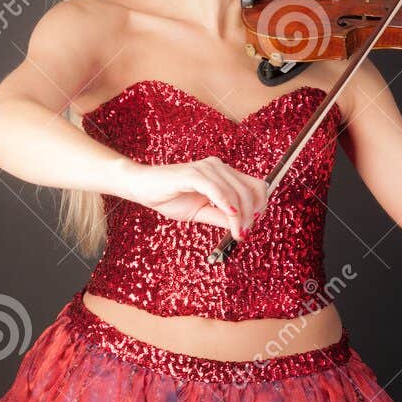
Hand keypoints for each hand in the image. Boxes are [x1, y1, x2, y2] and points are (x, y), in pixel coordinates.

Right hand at [121, 157, 269, 238]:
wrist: (141, 187)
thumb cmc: (169, 198)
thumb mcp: (201, 213)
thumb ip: (222, 217)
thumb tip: (243, 227)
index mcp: (224, 174)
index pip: (256, 186)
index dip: (260, 206)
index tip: (253, 225)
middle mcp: (219, 167)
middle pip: (251, 190)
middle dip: (252, 215)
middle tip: (244, 234)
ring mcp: (207, 169)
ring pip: (236, 193)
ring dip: (240, 216)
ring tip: (237, 233)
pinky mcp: (194, 174)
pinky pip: (218, 190)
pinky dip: (227, 204)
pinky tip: (230, 215)